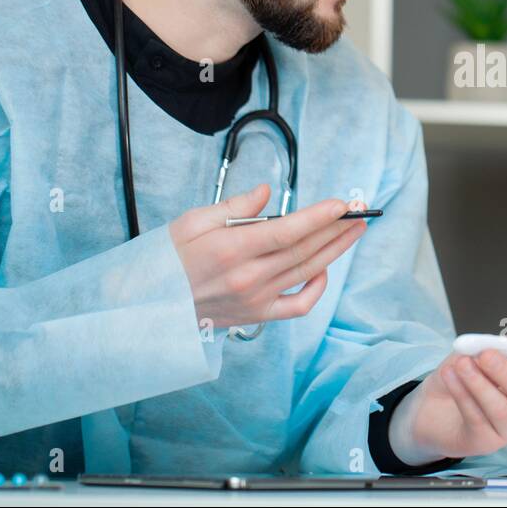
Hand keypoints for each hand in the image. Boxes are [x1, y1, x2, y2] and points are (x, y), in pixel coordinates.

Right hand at [169, 183, 367, 329]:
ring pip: (307, 271)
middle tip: (360, 210)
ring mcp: (255, 299)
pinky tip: (324, 268)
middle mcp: (248, 277)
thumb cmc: (167, 259)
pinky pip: (298, 305)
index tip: (342, 204)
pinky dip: (317, 287)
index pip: (287, 231)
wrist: (146, 305)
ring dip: (336, 249)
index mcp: (231, 250)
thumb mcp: (191, 222)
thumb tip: (267, 192)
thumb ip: (234, 206)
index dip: (319, 217)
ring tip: (355, 230)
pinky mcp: (257, 315)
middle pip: (305, 249)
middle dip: (337, 228)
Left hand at [388, 330, 506, 462]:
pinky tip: (450, 375)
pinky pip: (476, 417)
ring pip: (502, 409)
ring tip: (461, 364)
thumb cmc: (468, 374)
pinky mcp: (486, 441)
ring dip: (479, 383)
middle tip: (485, 354)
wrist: (435, 405)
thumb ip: (505, 345)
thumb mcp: (483, 351)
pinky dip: (462, 392)